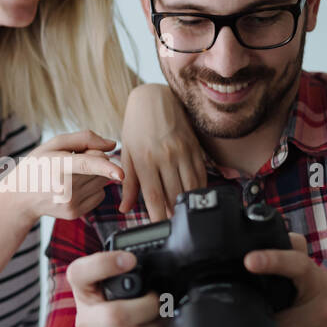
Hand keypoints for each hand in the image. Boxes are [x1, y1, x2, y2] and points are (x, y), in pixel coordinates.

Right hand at [0, 130, 122, 223]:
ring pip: (103, 182)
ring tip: (70, 175)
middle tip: (72, 162)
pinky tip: (73, 188)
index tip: (121, 173)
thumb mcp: (53, 144)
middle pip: (100, 168)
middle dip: (95, 160)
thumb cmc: (38, 165)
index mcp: (58, 166)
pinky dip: (92, 189)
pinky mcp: (76, 213)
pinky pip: (100, 195)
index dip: (106, 168)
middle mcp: (65, 188)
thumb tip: (113, 144)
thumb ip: (84, 139)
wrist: (20, 198)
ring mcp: (71, 203)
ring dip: (94, 175)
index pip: (86, 165)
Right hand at [66, 250, 163, 326]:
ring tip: (162, 324)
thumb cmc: (112, 322)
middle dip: (148, 306)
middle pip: (116, 313)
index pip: (79, 274)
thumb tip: (164, 260)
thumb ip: (128, 279)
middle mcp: (85, 321)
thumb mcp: (112, 296)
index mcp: (85, 295)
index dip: (103, 264)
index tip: (130, 260)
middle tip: (160, 303)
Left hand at [118, 83, 206, 221]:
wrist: (155, 99)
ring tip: (182, 216)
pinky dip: (198, 190)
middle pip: (174, 195)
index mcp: (145, 159)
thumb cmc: (136, 127)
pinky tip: (193, 198)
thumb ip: (129, 184)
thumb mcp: (127, 154)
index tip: (159, 228)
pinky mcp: (195, 148)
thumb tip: (124, 209)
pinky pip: (201, 175)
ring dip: (187, 204)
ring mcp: (183, 152)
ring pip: (191, 187)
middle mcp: (166, 157)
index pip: (155, 196)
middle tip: (172, 226)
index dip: (158, 216)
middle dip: (173, 214)